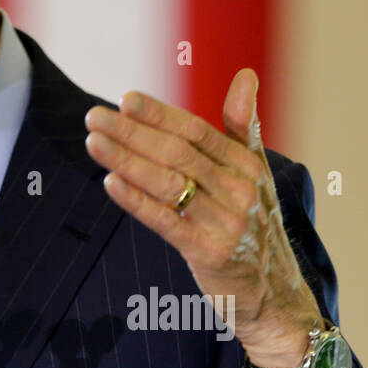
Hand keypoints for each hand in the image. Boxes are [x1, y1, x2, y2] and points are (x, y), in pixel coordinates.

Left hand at [84, 68, 321, 367]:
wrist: (274, 292)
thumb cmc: (254, 224)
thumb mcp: (254, 172)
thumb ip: (242, 125)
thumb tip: (245, 75)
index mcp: (245, 165)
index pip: (196, 131)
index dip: (160, 114)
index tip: (126, 99)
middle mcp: (239, 189)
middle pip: (177, 153)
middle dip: (132, 133)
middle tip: (94, 116)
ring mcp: (225, 222)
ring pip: (168, 183)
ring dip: (126, 160)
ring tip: (93, 142)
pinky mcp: (209, 252)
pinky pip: (166, 222)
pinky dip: (137, 200)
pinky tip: (111, 182)